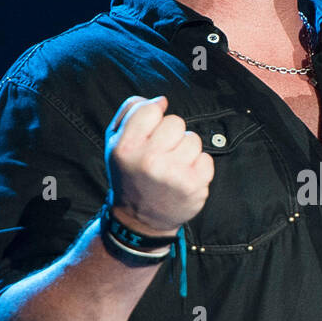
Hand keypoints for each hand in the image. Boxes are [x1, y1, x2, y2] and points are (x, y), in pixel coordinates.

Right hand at [105, 95, 214, 236]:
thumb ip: (131, 113)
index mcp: (126, 147)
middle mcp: (149, 160)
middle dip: (171, 135)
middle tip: (162, 154)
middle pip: (176, 122)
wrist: (139, 220)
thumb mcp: (115, 143)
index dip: (154, 118)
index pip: (151, 109)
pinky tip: (184, 178)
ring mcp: (173, 174)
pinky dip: (198, 167)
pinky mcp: (194, 185)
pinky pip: (206, 158)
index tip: (151, 132)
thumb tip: (161, 100)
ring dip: (186, 151)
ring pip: (193, 139)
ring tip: (172, 167)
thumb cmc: (130, 174)